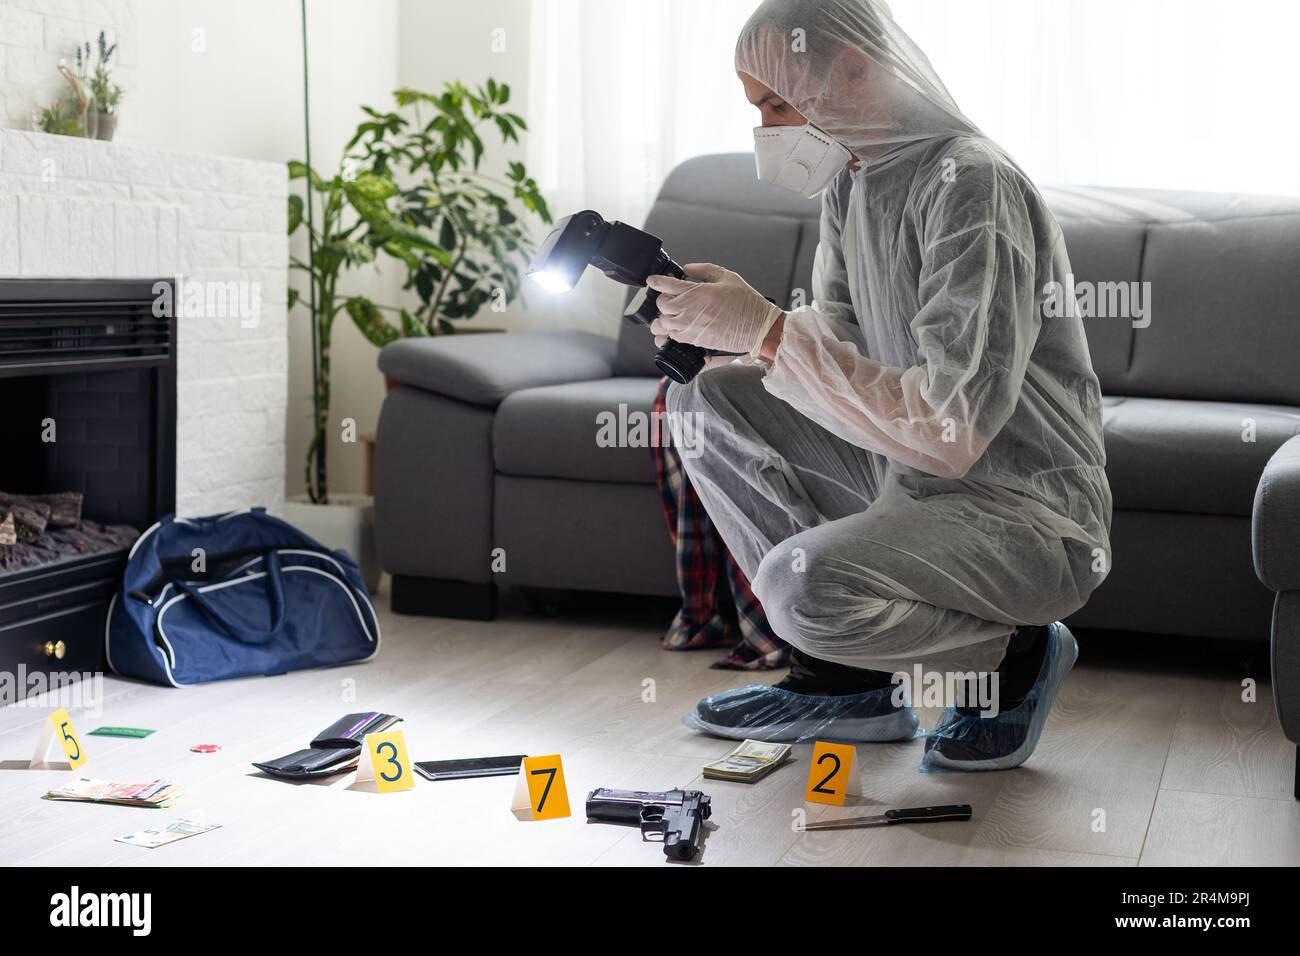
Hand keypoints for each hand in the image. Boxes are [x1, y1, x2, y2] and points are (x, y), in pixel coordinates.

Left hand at [647, 263, 783, 354]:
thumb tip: (688, 268)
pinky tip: (677, 327)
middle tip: (671, 297)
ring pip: (662, 324)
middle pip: (661, 305)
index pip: (665, 285)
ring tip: (672, 314)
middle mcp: (689, 310)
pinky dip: (670, 332)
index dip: (656, 281)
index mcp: (696, 292)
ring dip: (664, 318)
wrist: (757, 328)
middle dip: (663, 299)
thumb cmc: (746, 303)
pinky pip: (671, 337)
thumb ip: (704, 270)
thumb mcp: (727, 277)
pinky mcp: (694, 340)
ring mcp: (689, 327)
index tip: (653, 281)